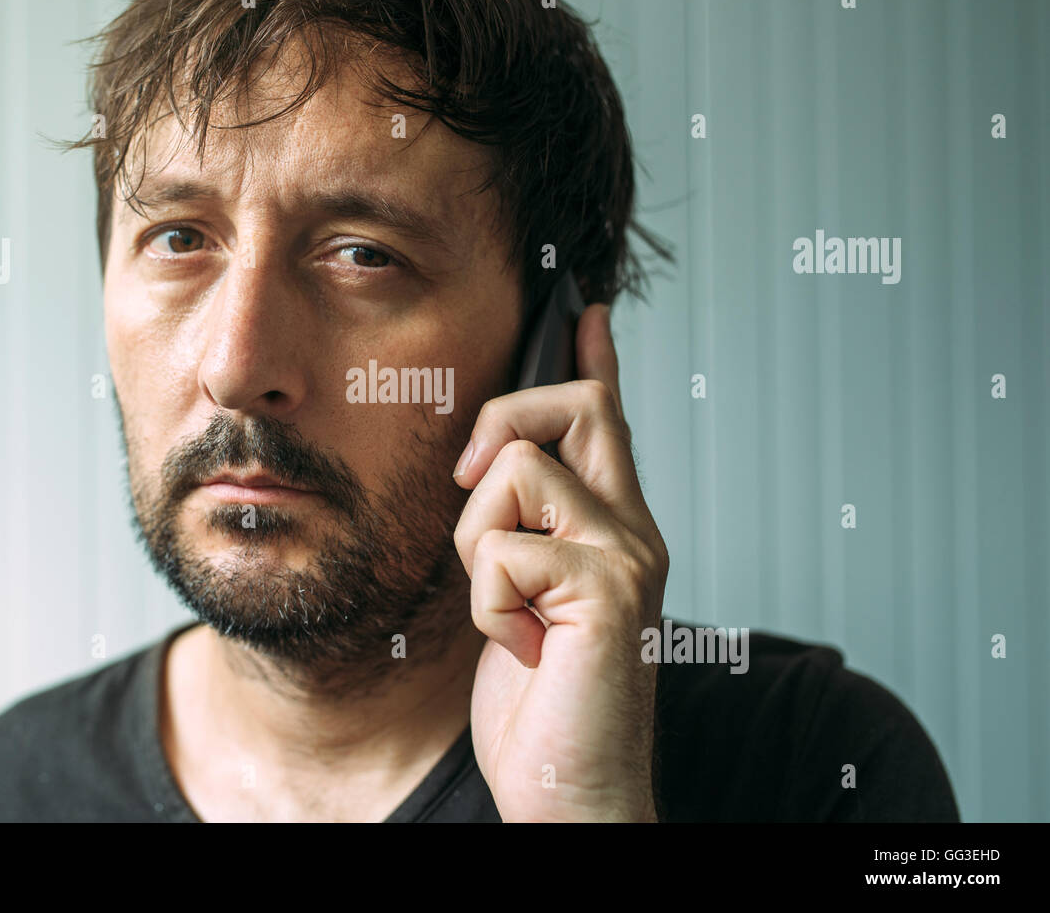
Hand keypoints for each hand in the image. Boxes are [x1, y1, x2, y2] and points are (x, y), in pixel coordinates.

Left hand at [453, 303, 669, 821]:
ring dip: (478, 545)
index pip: (607, 421)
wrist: (571, 790)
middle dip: (501, 422)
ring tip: (511, 613)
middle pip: (570, 406)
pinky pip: (502, 551)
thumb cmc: (541, 704)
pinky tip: (522, 648)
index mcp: (611, 529)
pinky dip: (488, 605)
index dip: (595, 362)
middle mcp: (631, 530)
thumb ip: (519, 534)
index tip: (586, 313)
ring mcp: (627, 556)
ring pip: (515, 469)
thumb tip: (492, 473)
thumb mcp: (520, 600)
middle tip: (472, 481)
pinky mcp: (609, 590)